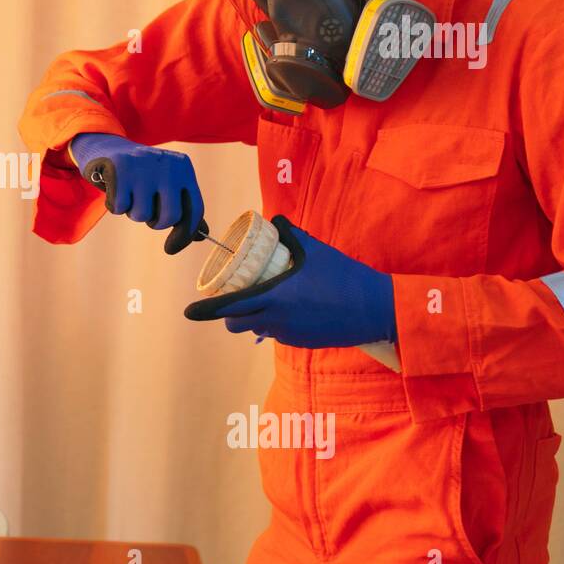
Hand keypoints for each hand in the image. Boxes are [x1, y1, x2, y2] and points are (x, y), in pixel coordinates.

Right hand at [68, 132, 207, 254]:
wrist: (107, 148)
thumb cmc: (141, 174)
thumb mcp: (166, 185)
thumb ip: (183, 208)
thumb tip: (202, 236)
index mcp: (184, 168)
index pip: (194, 209)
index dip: (185, 234)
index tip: (171, 249)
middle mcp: (168, 164)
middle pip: (170, 217)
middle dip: (155, 222)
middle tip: (146, 211)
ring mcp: (144, 165)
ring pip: (142, 215)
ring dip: (132, 212)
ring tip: (129, 194)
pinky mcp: (120, 167)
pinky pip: (120, 207)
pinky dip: (115, 205)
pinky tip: (114, 189)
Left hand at [184, 216, 396, 347]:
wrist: (374, 309)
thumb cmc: (342, 276)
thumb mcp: (315, 250)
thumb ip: (290, 235)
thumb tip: (274, 220)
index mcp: (273, 297)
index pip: (228, 307)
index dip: (205, 310)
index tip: (188, 311)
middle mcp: (275, 320)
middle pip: (236, 323)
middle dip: (228, 315)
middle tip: (232, 300)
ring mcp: (288, 335)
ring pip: (256, 329)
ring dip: (251, 319)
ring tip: (262, 302)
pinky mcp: (301, 343)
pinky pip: (277, 335)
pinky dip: (274, 324)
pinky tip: (289, 311)